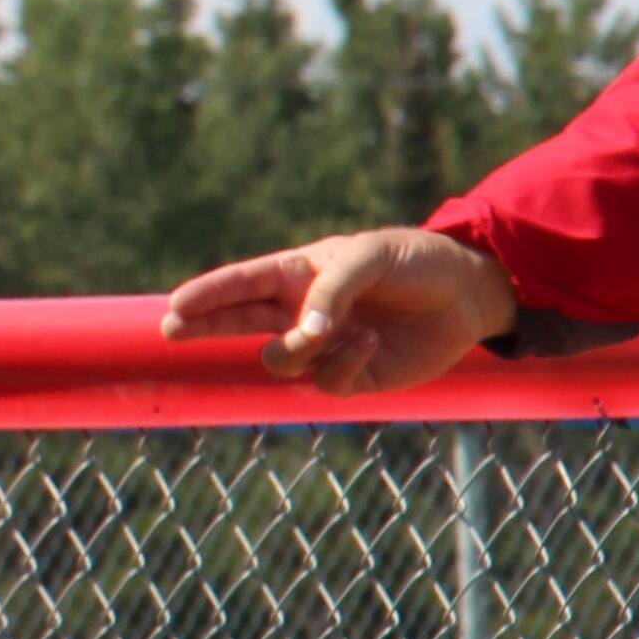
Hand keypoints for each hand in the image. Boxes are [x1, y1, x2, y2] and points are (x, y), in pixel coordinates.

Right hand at [159, 226, 521, 396]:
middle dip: (203, 326)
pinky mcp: (354, 376)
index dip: (206, 293)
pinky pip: (326, 381)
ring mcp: (324, 346)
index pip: (240, 283)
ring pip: (281, 359)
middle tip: (171, 330)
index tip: (175, 305)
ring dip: (304, 347)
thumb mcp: (370, 256)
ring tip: (344, 330)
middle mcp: (301, 311)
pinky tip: (370, 342)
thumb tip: (304, 334)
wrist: (467, 296)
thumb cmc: (414, 262)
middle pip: (237, 322)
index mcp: (297, 273)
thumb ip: (330, 290)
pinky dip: (343, 363)